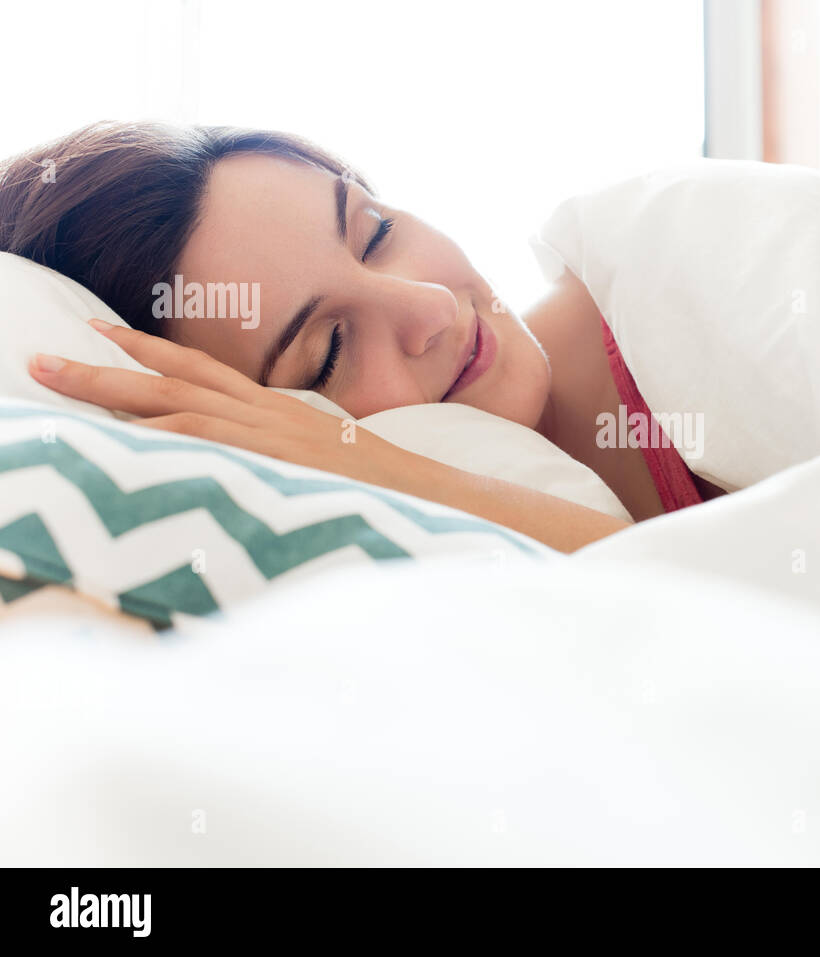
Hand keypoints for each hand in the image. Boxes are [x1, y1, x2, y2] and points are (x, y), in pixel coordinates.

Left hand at [28, 318, 410, 488]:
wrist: (442, 498)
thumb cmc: (392, 493)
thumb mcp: (332, 469)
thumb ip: (288, 460)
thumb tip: (255, 472)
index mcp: (283, 414)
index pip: (207, 373)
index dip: (150, 352)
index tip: (103, 334)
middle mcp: (271, 416)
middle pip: (177, 381)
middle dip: (105, 367)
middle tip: (42, 357)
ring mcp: (273, 438)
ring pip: (177, 404)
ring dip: (109, 390)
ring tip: (51, 377)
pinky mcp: (277, 463)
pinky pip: (206, 443)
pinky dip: (157, 436)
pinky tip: (114, 436)